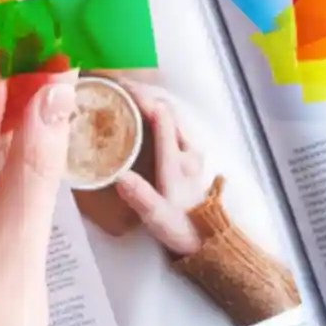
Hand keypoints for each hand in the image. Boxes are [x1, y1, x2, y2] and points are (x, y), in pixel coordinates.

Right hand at [111, 85, 207, 255]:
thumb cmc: (181, 228)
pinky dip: (155, 113)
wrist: (209, 238)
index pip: (162, 118)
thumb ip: (141, 196)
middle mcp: (187, 150)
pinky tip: (140, 115)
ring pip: (171, 115)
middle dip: (142, 94)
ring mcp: (191, 150)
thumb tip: (120, 176)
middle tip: (116, 86)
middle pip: (167, 110)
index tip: (119, 88)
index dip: (142, 99)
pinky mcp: (191, 155)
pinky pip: (172, 125)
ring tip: (124, 95)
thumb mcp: (157, 217)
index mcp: (176, 161)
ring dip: (149, 101)